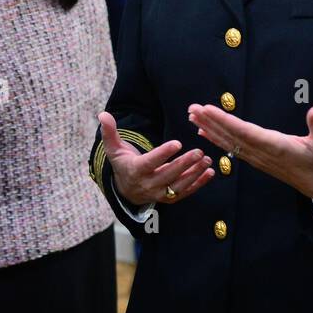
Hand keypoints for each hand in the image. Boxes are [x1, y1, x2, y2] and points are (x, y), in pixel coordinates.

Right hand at [97, 112, 213, 206]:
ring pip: (179, 186)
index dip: (163, 153)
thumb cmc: (123, 163)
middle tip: (199, 151)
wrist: (126, 190)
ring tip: (207, 160)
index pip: (150, 162)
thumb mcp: (114, 149)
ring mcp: (159, 194)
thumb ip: (109, 132)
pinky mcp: (169, 198)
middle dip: (184, 164)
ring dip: (195, 174)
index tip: (177, 143)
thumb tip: (102, 114)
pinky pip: (185, 193)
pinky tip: (210, 172)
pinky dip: (199, 184)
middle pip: (168, 175)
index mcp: (135, 171)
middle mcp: (147, 185)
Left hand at [188, 103, 312, 201]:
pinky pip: (233, 148)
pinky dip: (218, 139)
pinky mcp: (257, 159)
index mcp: (276, 146)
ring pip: (229, 142)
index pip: (246, 132)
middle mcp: (262, 152)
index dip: (226, 122)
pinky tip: (205, 132)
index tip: (209, 110)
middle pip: (231, 136)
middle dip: (211, 122)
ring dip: (210, 129)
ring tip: (193, 116)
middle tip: (192, 108)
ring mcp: (258, 157)